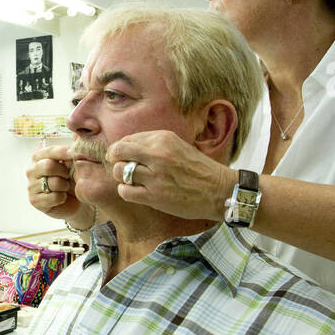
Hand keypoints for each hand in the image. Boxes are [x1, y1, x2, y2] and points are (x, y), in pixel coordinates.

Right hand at [27, 144, 94, 227]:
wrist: (73, 202)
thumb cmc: (71, 180)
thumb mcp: (71, 165)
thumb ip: (69, 155)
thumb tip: (73, 145)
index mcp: (38, 157)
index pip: (49, 151)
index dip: (62, 152)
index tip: (73, 154)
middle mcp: (31, 170)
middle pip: (48, 166)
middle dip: (64, 172)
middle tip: (68, 176)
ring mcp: (31, 186)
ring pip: (54, 183)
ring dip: (65, 186)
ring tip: (65, 187)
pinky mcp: (34, 201)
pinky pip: (54, 197)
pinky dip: (62, 197)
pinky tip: (62, 197)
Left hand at [107, 131, 236, 220]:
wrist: (218, 190)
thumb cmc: (198, 169)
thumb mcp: (177, 146)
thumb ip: (153, 144)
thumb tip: (125, 147)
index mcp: (163, 138)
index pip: (127, 139)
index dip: (121, 149)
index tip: (125, 156)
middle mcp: (158, 154)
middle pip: (118, 152)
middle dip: (115, 159)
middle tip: (120, 166)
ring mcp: (155, 176)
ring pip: (119, 172)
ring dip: (121, 177)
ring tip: (131, 180)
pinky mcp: (154, 196)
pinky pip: (125, 191)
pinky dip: (126, 191)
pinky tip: (135, 191)